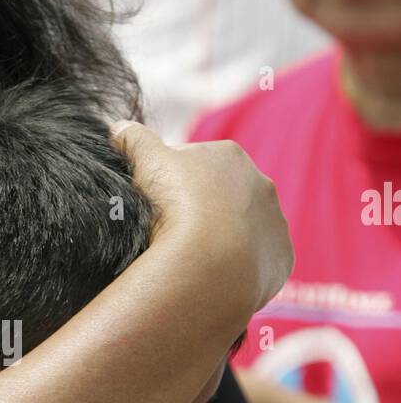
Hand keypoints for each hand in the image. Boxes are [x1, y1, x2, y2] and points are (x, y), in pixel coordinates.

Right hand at [112, 121, 294, 315]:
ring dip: (225, 239)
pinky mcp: (281, 258)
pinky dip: (241, 267)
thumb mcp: (146, 162)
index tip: (156, 205)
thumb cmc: (175, 205)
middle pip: (225, 197)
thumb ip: (135, 140)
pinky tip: (218, 275)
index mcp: (230, 156)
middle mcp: (261, 185)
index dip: (173, 184)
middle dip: (203, 210)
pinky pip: (259, 260)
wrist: (206, 262)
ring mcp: (274, 223)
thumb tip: (120, 127)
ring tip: (196, 258)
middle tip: (174, 232)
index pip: (197, 165)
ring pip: (246, 229)